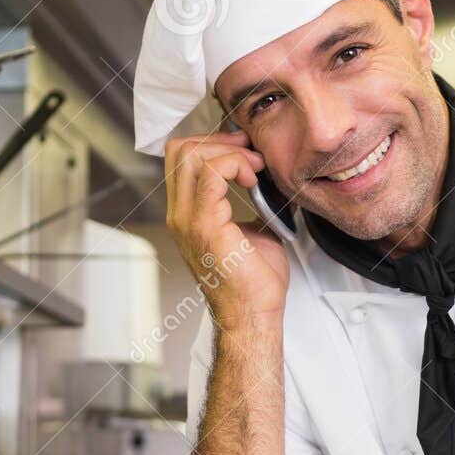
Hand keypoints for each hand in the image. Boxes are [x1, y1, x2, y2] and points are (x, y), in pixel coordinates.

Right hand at [164, 129, 289, 329]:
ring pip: (191, 155)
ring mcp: (188, 220)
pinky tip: (252, 179)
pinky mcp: (205, 225)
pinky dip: (235, 164)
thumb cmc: (255, 282)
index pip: (180, 158)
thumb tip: (274, 177)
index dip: (211, 143)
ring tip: (255, 167)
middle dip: (219, 140)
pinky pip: (212, 173)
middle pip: (180, 149)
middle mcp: (180, 215)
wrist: (253, 314)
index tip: (245, 149)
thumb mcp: (255, 228)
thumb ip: (253, 201)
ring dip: (230, 151)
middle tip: (250, 151)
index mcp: (187, 215)